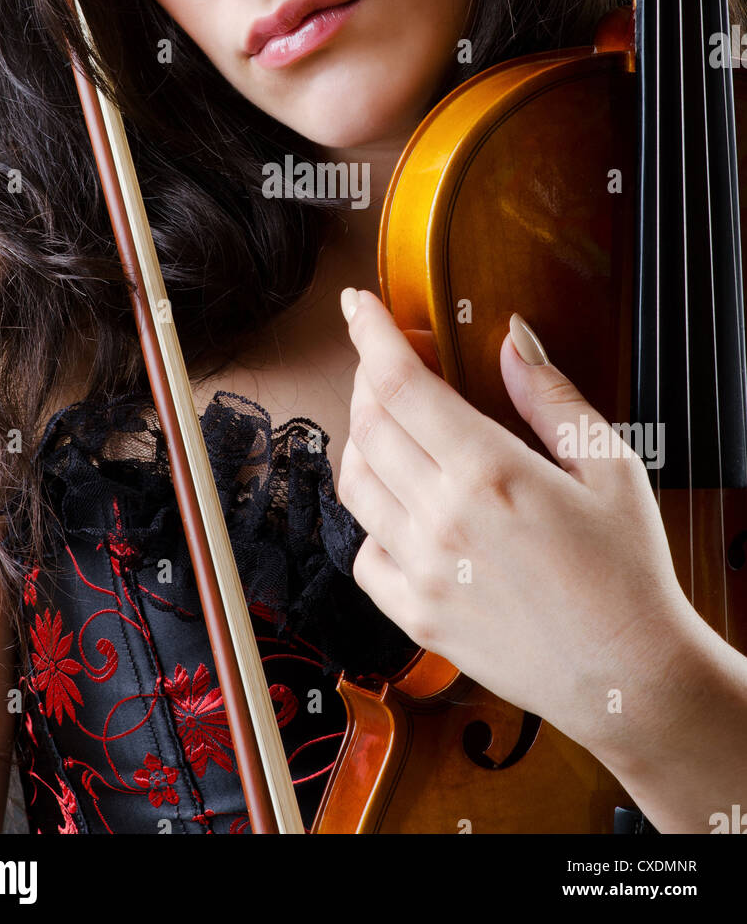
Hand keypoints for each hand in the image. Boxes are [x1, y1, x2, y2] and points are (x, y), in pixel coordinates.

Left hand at [335, 287, 698, 765]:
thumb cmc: (628, 570)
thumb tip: (509, 337)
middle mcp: (441, 520)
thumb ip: (550, 396)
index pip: (399, 384)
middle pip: (367, 425)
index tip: (358, 306)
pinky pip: (363, 552)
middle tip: (388, 361)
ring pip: (355, 483)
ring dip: (362, 440)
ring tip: (392, 424)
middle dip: (366, 378)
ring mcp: (422, 572)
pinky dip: (370, 518)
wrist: (628, 678)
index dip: (370, 335)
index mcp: (488, 472)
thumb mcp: (608, 466)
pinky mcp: (415, 617)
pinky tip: (402, 506)